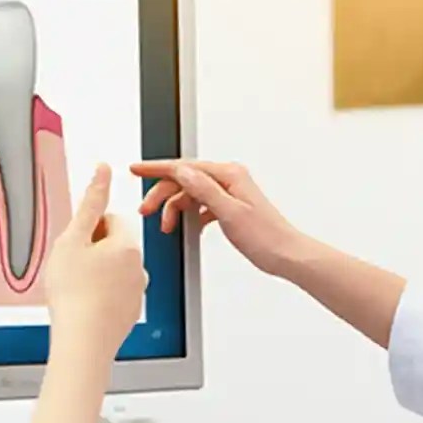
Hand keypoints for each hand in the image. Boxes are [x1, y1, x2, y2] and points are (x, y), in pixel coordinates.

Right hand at [43, 163, 146, 359]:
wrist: (82, 343)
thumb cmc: (74, 295)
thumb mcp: (72, 239)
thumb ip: (90, 202)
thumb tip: (103, 171)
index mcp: (127, 244)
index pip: (109, 220)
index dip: (86, 230)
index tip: (74, 247)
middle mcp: (139, 266)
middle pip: (112, 244)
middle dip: (91, 251)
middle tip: (71, 268)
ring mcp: (136, 291)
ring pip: (113, 270)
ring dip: (95, 274)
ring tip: (76, 290)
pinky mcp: (130, 312)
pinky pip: (114, 293)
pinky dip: (99, 295)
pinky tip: (84, 305)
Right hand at [130, 159, 305, 275]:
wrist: (286, 255)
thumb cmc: (266, 237)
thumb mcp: (229, 213)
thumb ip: (204, 190)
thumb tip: (183, 171)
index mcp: (229, 175)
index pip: (184, 167)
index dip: (156, 169)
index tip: (136, 169)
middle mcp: (229, 179)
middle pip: (185, 179)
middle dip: (162, 194)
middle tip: (145, 210)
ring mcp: (230, 193)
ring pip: (191, 194)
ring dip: (174, 208)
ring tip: (166, 226)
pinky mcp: (230, 207)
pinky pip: (202, 205)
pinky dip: (190, 215)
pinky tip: (185, 226)